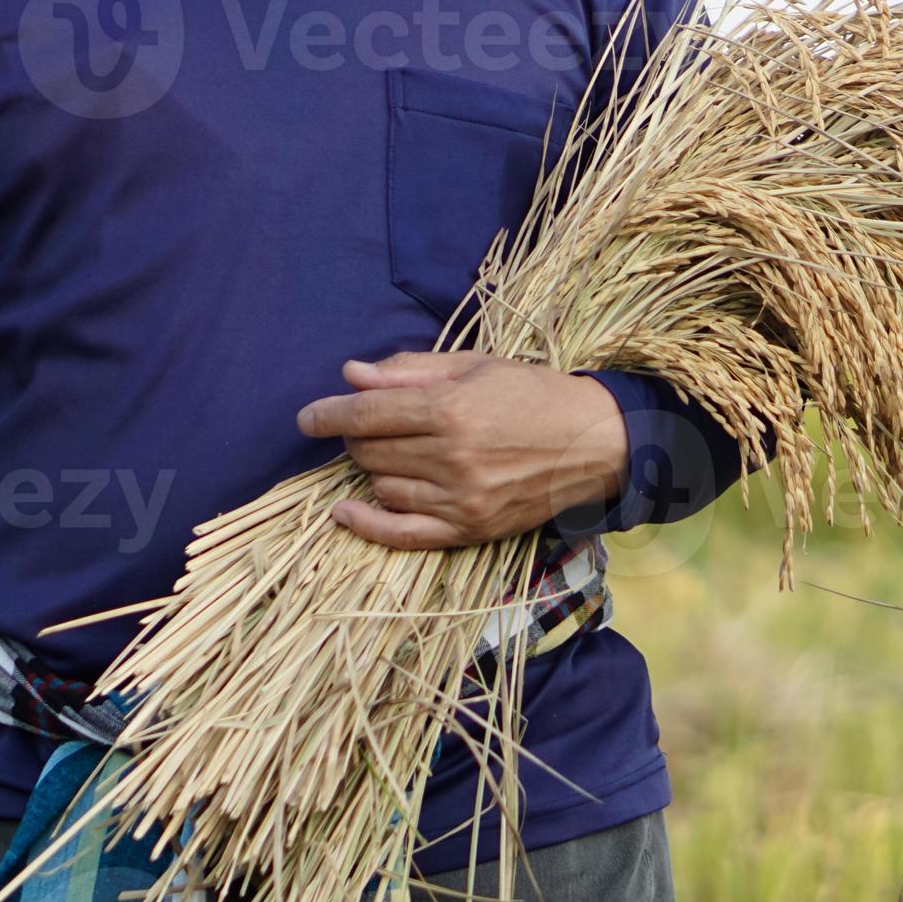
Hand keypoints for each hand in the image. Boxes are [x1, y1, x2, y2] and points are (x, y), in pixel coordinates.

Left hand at [297, 351, 629, 549]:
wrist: (594, 442)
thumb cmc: (533, 394)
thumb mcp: (475, 367)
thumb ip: (410, 372)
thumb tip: (351, 375)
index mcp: (452, 409)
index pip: (369, 413)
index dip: (330, 414)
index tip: (308, 417)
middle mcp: (452, 457)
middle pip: (371, 451)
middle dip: (357, 436)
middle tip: (368, 426)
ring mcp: (460, 498)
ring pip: (382, 486)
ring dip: (372, 469)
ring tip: (389, 454)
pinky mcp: (470, 529)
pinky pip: (403, 534)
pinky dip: (368, 525)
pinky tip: (345, 512)